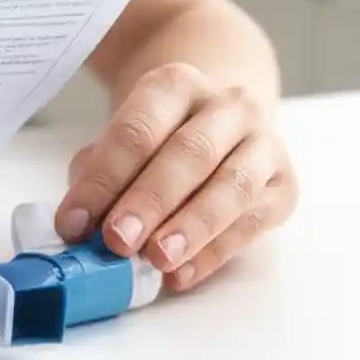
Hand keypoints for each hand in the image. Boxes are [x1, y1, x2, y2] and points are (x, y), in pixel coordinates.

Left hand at [55, 63, 297, 290]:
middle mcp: (228, 106)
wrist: (221, 123)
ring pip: (232, 186)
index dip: (103, 179)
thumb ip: (98, 175)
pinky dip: (215, 252)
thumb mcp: (122, 142)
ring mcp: (264, 142)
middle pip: (190, 153)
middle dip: (150, 202)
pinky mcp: (285, 184)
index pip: (137, 130)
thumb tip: (80, 225)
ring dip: (192, 228)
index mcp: (176, 85)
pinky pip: (253, 221)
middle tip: (118, 241)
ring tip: (157, 260)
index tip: (74, 222)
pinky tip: (183, 275)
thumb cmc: (160, 139)